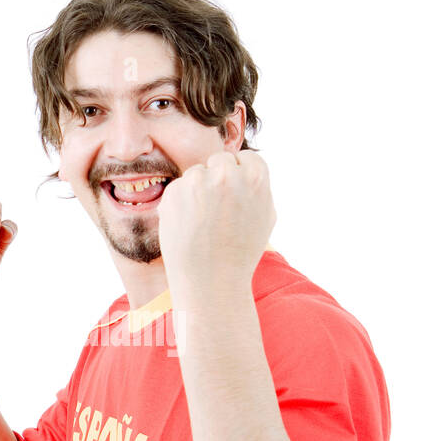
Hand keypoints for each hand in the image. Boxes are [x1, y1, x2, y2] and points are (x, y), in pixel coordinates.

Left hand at [157, 150, 275, 299]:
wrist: (211, 281)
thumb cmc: (241, 253)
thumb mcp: (265, 217)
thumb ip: (257, 187)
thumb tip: (246, 168)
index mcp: (255, 176)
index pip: (245, 159)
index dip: (239, 178)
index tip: (235, 198)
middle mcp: (226, 173)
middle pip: (219, 160)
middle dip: (217, 179)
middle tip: (217, 211)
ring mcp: (197, 181)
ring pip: (196, 174)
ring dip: (197, 191)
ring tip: (203, 224)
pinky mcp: (173, 192)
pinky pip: (178, 190)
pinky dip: (180, 204)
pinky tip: (189, 227)